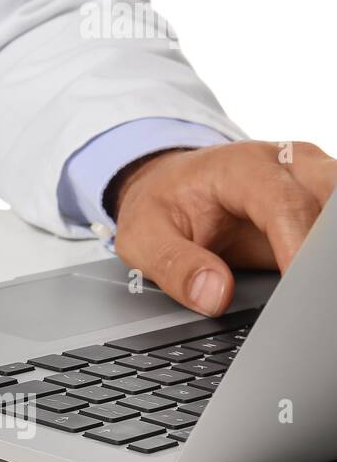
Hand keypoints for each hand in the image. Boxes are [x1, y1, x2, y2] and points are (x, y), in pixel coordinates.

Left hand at [111, 141, 336, 314]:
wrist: (171, 185)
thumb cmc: (162, 204)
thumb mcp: (145, 236)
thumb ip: (175, 265)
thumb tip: (214, 295)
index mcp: (242, 168)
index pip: (284, 204)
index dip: (297, 247)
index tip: (299, 289)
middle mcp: (289, 166)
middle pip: (331, 198)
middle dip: (328, 243)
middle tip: (316, 290)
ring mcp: (313, 181)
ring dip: (331, 249)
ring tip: (319, 290)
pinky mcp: (323, 204)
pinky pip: (336, 226)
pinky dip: (330, 252)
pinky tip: (321, 282)